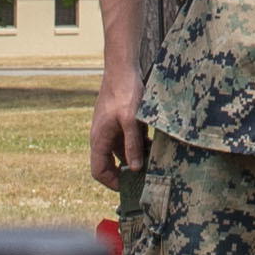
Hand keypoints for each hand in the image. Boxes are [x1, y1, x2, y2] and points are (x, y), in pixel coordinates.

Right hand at [90, 73, 144, 189]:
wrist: (122, 67)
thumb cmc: (124, 92)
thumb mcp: (131, 120)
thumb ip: (132, 144)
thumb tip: (134, 169)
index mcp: (99, 139)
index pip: (99, 171)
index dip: (111, 183)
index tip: (129, 187)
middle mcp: (102, 136)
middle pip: (110, 164)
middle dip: (125, 173)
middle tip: (144, 179)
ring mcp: (111, 128)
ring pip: (122, 151)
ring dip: (135, 158)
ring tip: (153, 164)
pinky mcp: (121, 120)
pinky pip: (128, 139)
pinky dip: (139, 145)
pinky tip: (155, 145)